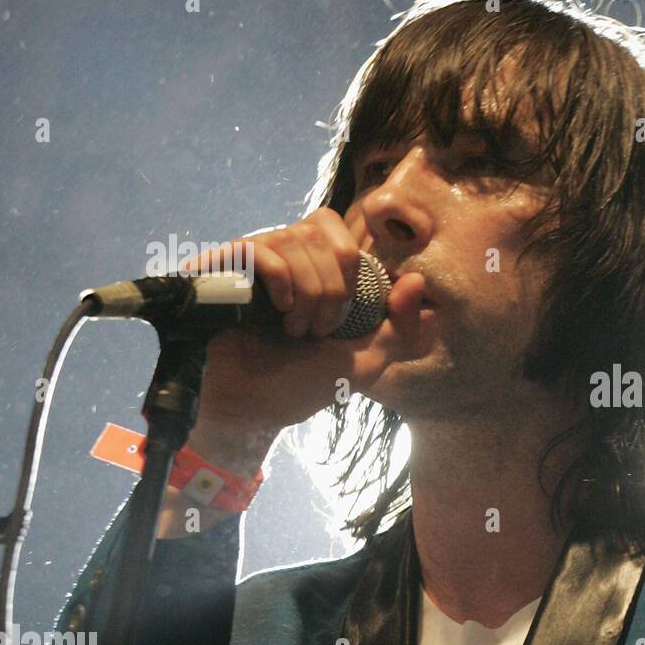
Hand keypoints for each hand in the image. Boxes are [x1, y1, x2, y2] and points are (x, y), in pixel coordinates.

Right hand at [183, 208, 434, 457]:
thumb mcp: (364, 362)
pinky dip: (280, 282)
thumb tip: (417, 280)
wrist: (243, 407)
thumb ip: (399, 327)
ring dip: (307, 295)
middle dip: (334, 290)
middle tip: (318, 331)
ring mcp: (257, 259)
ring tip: (293, 331)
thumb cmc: (297, 386)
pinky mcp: (227, 264)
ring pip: (300, 240)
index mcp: (319, 276)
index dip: (355, 277)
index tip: (344, 321)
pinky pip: (265, 249)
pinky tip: (275, 310)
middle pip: (330, 237)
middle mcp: (288, 259)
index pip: (348, 242)